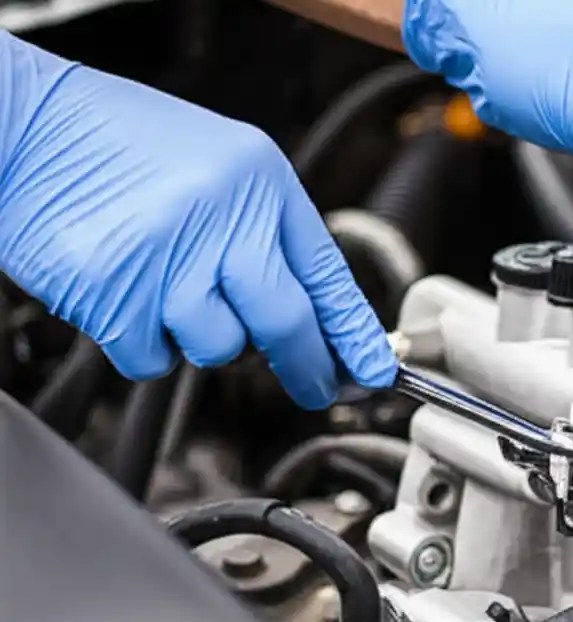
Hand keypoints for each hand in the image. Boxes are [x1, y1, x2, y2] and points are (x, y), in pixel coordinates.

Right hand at [0, 34, 395, 408]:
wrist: (26, 125)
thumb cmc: (120, 144)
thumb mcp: (222, 165)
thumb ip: (264, 230)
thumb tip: (310, 312)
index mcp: (259, 180)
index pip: (326, 272)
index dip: (353, 333)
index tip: (376, 372)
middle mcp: (222, 217)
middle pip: (286, 323)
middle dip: (305, 366)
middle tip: (315, 385)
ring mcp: (168, 258)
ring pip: (218, 348)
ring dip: (202, 336)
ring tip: (170, 287)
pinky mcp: (116, 295)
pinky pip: (153, 358)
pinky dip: (144, 342)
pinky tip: (130, 295)